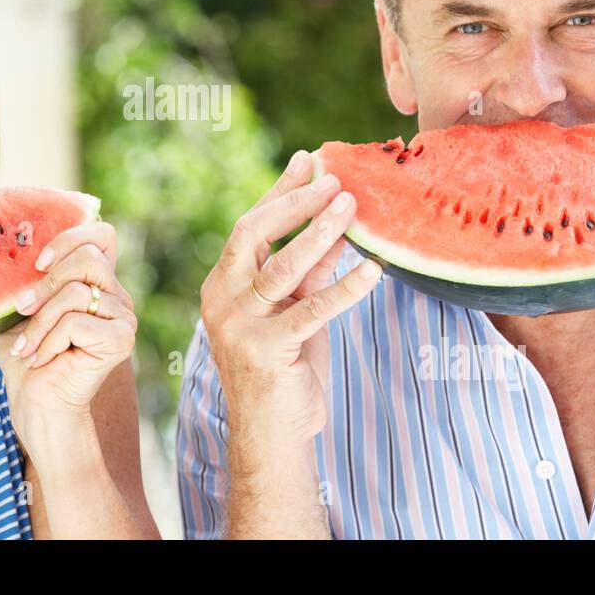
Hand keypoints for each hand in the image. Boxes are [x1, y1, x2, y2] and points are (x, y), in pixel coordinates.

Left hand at [0, 222, 136, 438]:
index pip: (102, 235)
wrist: (36, 403)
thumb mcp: (21, 308)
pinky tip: (41, 359)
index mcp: (97, 283)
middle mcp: (116, 296)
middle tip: (21, 308)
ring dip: (40, 321)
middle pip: (88, 258)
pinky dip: (49, 340)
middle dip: (46, 284)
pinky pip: (77, 322)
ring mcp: (124, 318)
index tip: (38, 263)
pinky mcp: (122, 340)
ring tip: (26, 346)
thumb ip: (28, 277)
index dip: (71, 237)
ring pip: (77, 292)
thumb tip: (18, 247)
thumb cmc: (27, 356)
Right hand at [199, 149, 382, 446]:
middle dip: (296, 203)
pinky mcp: (265, 351)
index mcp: (222, 283)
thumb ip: (309, 271)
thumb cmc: (285, 369)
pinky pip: (311, 311)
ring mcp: (238, 325)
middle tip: (336, 181)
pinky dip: (345, 287)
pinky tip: (373, 269)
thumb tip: (338, 224)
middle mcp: (221, 299)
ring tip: (352, 207)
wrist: (272, 435)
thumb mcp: (296, 310)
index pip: (250, 225)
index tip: (310, 160)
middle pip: (253, 234)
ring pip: (279, 267)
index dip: (281, 191)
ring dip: (318, 233)